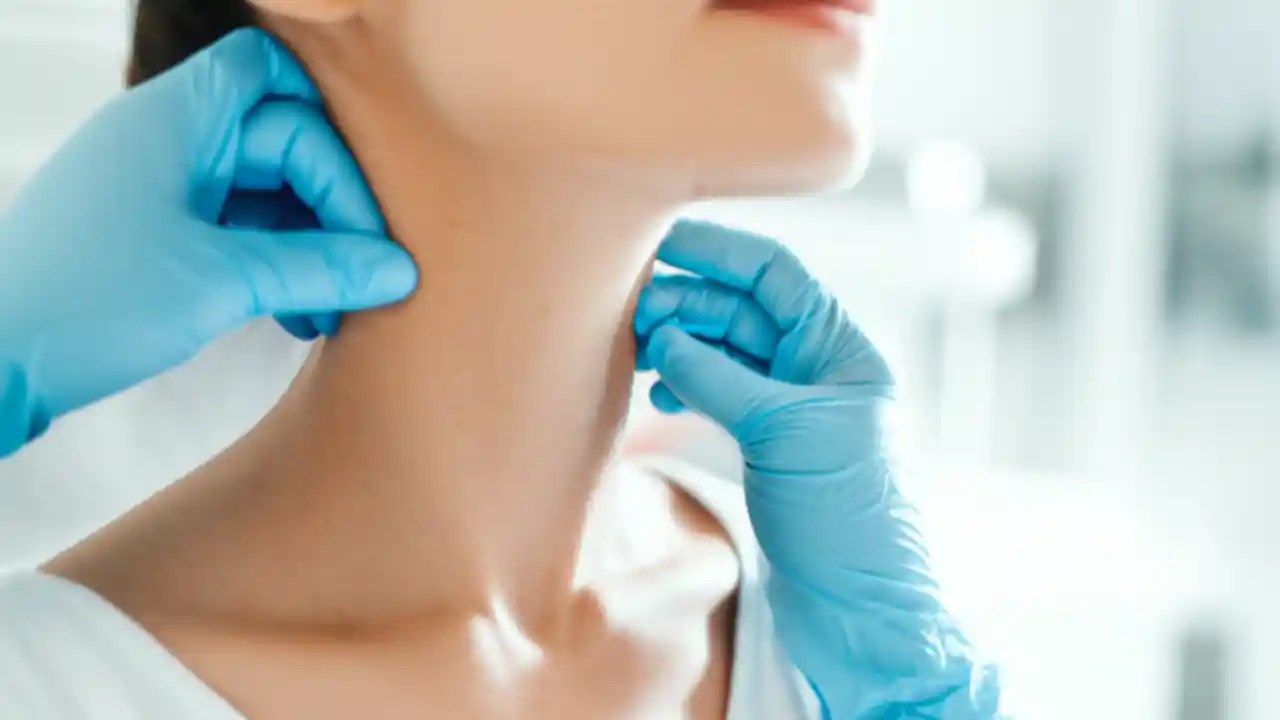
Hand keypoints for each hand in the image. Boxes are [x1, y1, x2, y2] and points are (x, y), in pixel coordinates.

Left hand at [0, 29, 416, 456]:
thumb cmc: (86, 306)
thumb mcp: (219, 282)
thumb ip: (319, 268)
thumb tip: (399, 271)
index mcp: (175, 118)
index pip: (282, 92)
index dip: (333, 155)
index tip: (364, 234)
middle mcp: (167, 139)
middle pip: (281, 142)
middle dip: (329, 209)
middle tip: (361, 276)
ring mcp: (157, 186)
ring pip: (263, 192)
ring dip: (307, 245)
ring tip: (328, 310)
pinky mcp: (151, 234)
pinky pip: (235, 229)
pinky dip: (273, 263)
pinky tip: (294, 315)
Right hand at [636, 222, 999, 717]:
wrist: (862, 614)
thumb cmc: (850, 522)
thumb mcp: (785, 433)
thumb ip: (718, 378)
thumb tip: (662, 334)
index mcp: (842, 351)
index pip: (776, 275)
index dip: (719, 252)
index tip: (660, 240)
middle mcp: (818, 373)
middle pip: (742, 312)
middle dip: (687, 304)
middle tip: (630, 311)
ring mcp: (791, 412)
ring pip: (724, 356)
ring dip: (679, 346)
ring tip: (636, 351)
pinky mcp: (768, 451)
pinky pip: (718, 400)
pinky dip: (685, 390)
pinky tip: (657, 396)